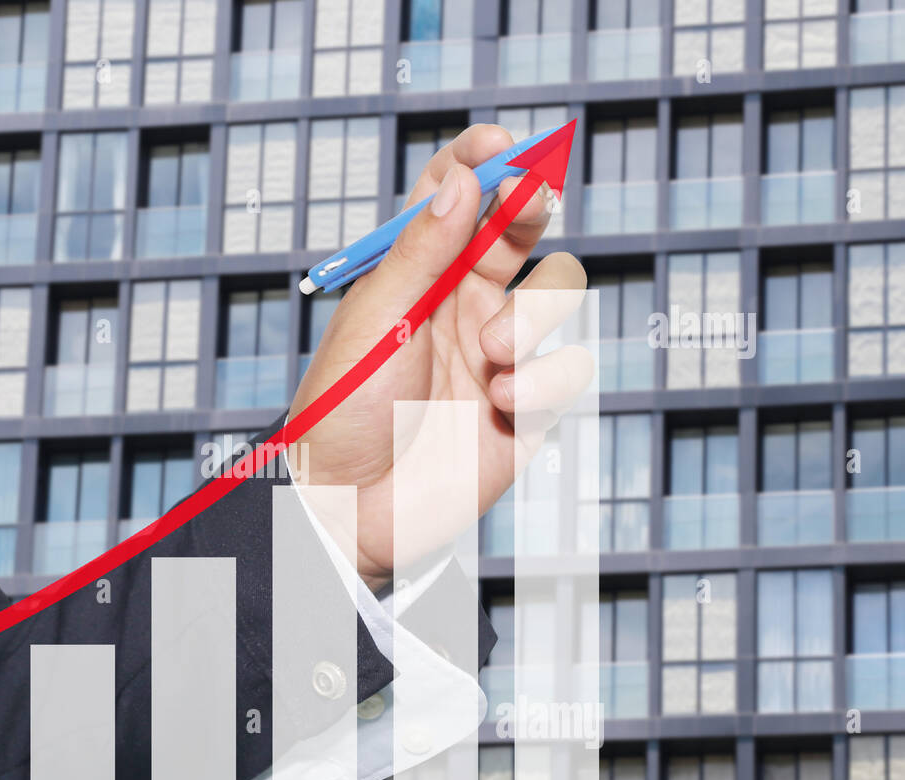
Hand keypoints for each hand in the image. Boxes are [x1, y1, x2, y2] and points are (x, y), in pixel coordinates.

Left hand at [288, 123, 592, 591]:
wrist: (350, 510)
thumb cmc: (341, 413)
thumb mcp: (376, 322)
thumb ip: (422, 252)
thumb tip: (461, 181)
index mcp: (413, 281)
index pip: (452, 204)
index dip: (479, 164)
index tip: (501, 141)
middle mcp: (458, 310)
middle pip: (514, 235)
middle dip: (529, 207)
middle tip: (533, 193)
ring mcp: (494, 359)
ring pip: (552, 299)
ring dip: (530, 315)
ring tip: (490, 353)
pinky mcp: (524, 412)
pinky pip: (565, 370)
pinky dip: (544, 378)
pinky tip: (505, 401)